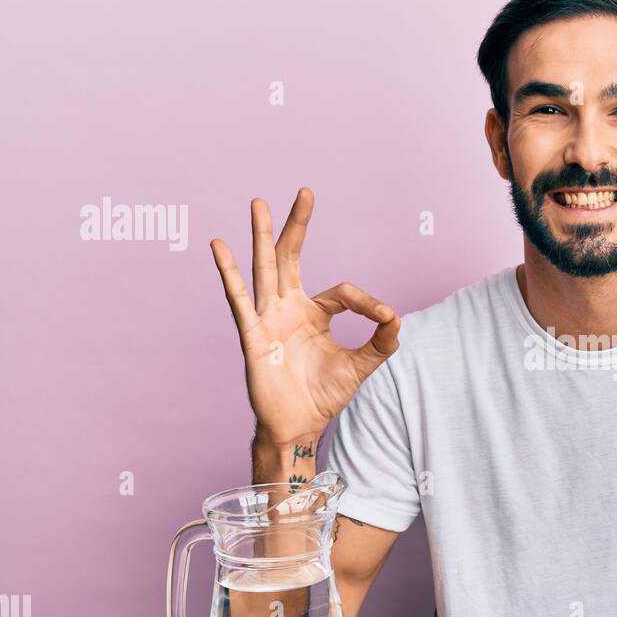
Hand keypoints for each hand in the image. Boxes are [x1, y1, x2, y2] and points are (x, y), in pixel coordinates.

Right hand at [210, 188, 399, 446]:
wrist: (299, 425)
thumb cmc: (324, 395)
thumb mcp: (362, 365)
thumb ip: (382, 342)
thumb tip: (396, 317)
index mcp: (315, 313)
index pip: (342, 292)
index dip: (367, 302)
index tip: (385, 318)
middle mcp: (289, 308)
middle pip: (291, 257)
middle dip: (297, 225)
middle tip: (305, 192)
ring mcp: (269, 318)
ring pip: (266, 268)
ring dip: (261, 235)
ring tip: (258, 202)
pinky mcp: (253, 334)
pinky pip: (239, 299)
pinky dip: (229, 272)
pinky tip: (219, 245)